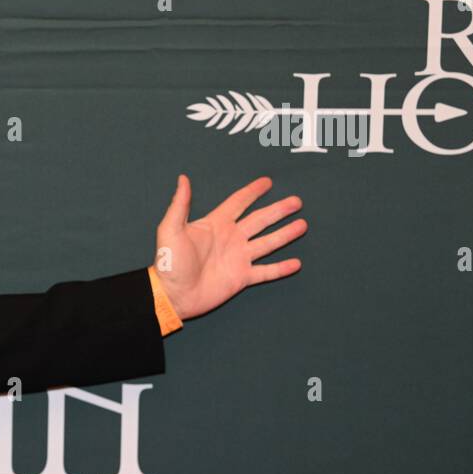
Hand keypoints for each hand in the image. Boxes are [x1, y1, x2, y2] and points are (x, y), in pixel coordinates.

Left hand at [152, 174, 305, 320]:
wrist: (174, 294)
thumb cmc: (169, 262)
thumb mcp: (171, 230)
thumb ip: (179, 205)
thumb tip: (183, 179)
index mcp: (216, 225)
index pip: (238, 203)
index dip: (252, 192)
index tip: (267, 182)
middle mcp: (231, 239)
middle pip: (260, 220)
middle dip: (278, 210)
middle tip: (296, 201)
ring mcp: (238, 258)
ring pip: (268, 243)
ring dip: (285, 234)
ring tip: (302, 225)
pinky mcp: (242, 277)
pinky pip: (266, 271)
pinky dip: (281, 268)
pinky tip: (296, 263)